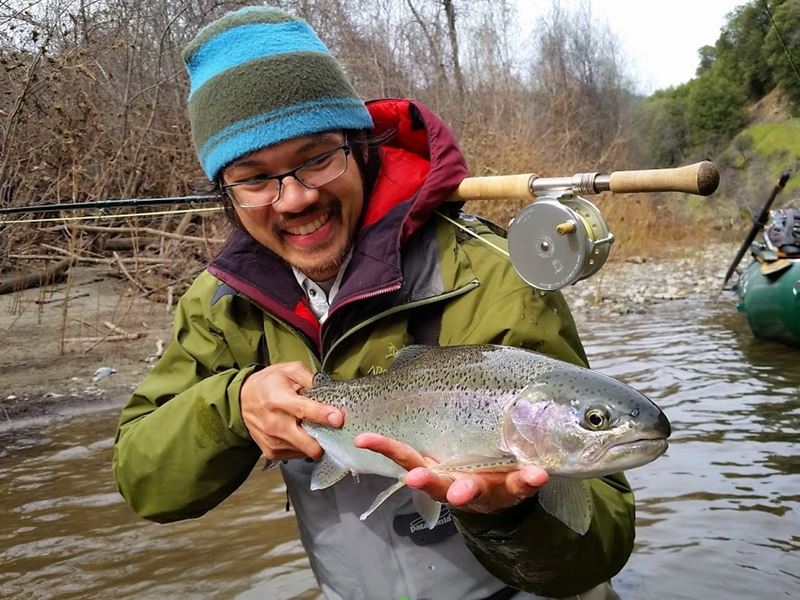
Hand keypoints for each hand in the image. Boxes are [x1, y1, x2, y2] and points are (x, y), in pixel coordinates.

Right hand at [240, 362, 342, 460]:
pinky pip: (296, 455)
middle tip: (330, 429)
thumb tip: (328, 391)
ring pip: (305, 451)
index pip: (303, 410)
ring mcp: (272, 441)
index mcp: (278, 400)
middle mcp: (274, 423)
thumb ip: (310, 378)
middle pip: (308, 443)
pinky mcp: (271, 452)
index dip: (323, 415)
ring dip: (313, 441)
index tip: (338, 419)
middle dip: (324, 438)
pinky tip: (298, 432)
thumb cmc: (269, 383)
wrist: (242, 399)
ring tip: (309, 426)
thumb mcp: (289, 370)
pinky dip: (302, 446)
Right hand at [353, 433, 547, 513]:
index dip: (384, 447)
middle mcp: (454, 483)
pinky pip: (520, 486)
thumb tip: (402, 374)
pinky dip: (528, 480)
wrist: (502, 495)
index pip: (403, 456)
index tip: (364, 438)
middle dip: (426, 482)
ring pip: (473, 492)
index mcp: (434, 470)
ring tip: (467, 490)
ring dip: (470, 491)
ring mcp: (482, 490)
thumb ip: (428, 434)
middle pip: (436, 484)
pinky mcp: (511, 491)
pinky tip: (537, 473)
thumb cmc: (467, 463)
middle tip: (416, 479)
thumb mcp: (447, 449)